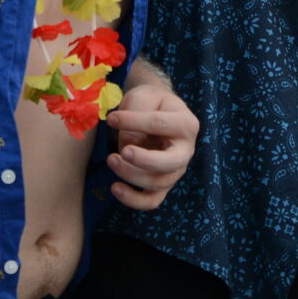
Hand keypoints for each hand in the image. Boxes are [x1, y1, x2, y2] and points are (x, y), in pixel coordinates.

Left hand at [106, 68, 195, 208]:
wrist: (157, 110)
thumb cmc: (150, 102)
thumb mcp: (142, 98)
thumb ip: (135, 116)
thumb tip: (127, 144)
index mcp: (186, 124)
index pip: (159, 125)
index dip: (133, 122)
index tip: (112, 119)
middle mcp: (186, 151)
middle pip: (170, 163)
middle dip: (144, 160)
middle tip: (122, 152)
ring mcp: (176, 170)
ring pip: (158, 183)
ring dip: (132, 175)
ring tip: (111, 159)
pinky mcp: (163, 184)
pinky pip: (152, 200)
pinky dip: (134, 200)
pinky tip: (115, 188)